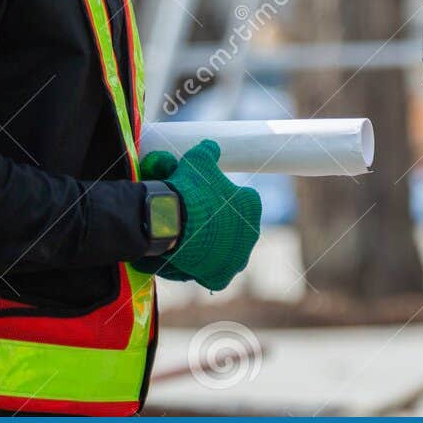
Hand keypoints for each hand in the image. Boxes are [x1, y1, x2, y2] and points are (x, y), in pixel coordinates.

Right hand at [132, 140, 260, 291]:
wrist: (171, 221)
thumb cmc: (188, 190)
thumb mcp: (198, 161)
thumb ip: (207, 152)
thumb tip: (211, 146)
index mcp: (251, 204)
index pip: (240, 200)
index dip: (219, 200)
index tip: (202, 201)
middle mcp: (251, 231)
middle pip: (233, 228)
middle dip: (217, 226)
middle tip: (193, 222)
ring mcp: (238, 257)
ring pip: (225, 252)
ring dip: (212, 249)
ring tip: (188, 242)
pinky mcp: (222, 276)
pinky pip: (214, 274)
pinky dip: (204, 270)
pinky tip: (190, 262)